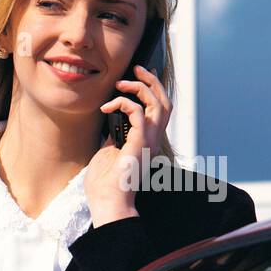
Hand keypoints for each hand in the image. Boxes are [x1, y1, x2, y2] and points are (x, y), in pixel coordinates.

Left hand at [85, 63, 172, 225]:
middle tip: (137, 68)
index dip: (154, 89)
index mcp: (147, 141)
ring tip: (121, 82)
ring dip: (141, 88)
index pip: (159, 109)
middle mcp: (152, 140)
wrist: (107, 202)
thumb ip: (115, 135)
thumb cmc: (105, 183)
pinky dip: (124, 103)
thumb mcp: (109, 152)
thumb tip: (111, 120)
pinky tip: (108, 107)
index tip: (140, 75)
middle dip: (152, 81)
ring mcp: (148, 142)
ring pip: (158, 104)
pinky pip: (139, 113)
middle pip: (164, 102)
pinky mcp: (139, 144)